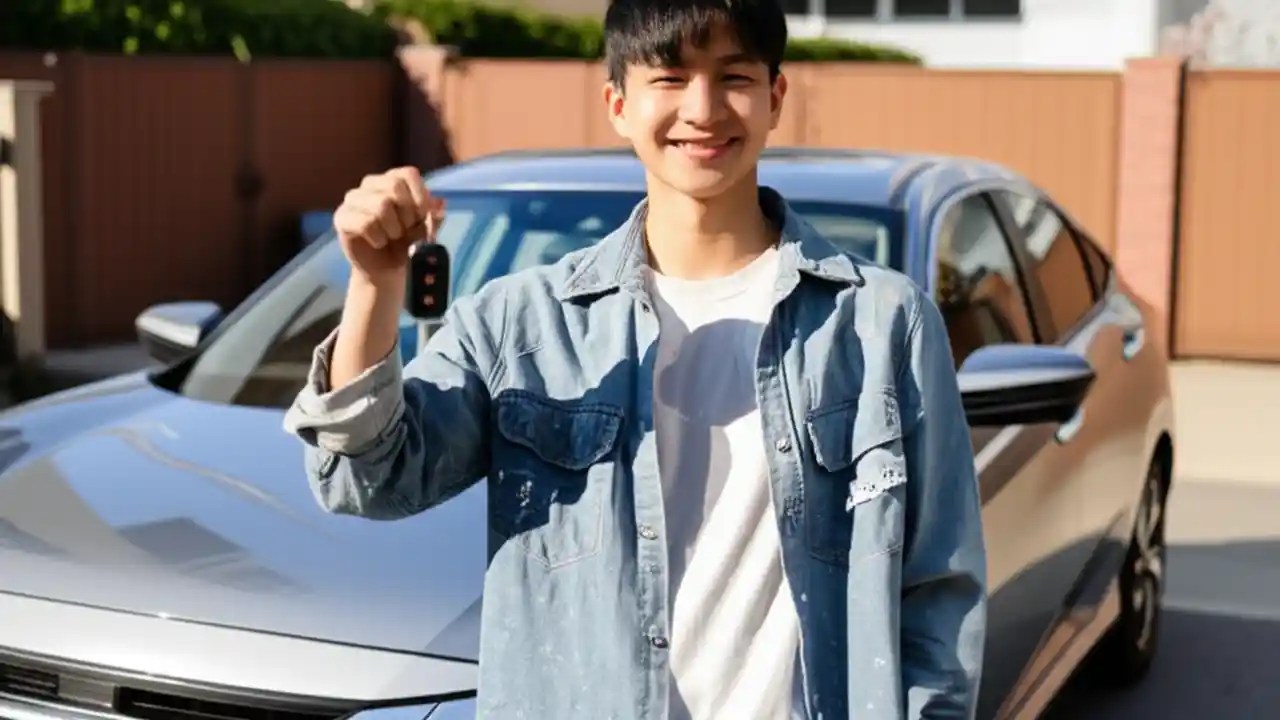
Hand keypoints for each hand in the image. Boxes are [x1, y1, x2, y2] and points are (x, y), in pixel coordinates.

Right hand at [333, 166, 444, 285]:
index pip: (408, 173)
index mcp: (393, 180)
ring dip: (393, 228)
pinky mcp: (342, 217)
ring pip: (381, 205)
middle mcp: (371, 184)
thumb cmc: (406, 245)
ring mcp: (353, 199)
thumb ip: (433, 217)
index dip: (420, 196)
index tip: (423, 216)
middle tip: (405, 230)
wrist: (386, 271)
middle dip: (407, 214)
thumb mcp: (426, 231)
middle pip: (394, 186)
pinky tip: (379, 243)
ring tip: (391, 237)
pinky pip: (366, 223)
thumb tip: (440, 203)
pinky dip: (379, 238)